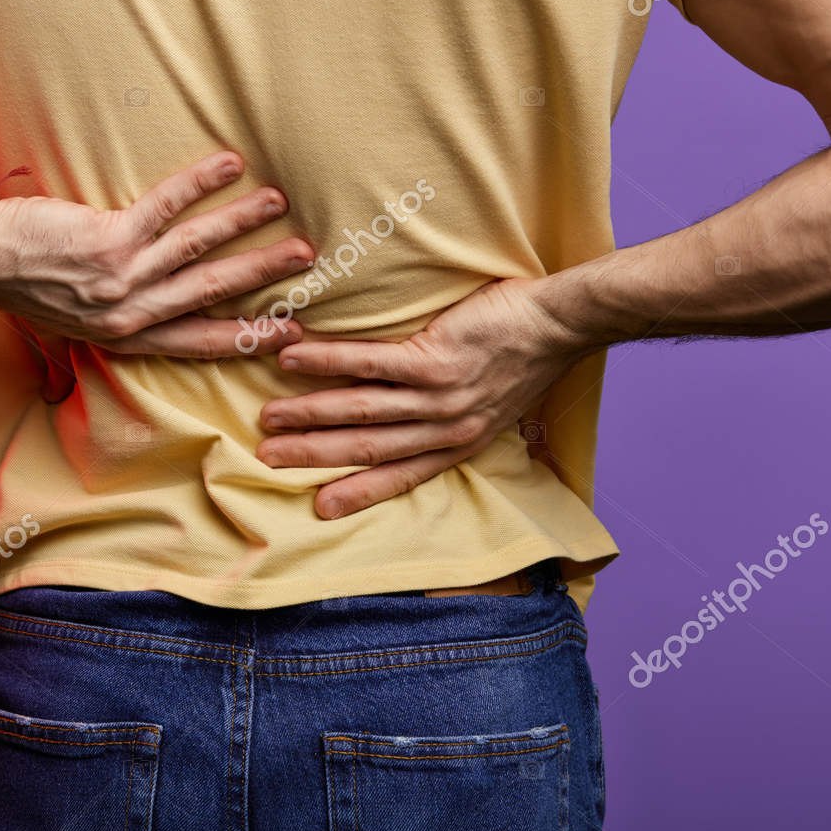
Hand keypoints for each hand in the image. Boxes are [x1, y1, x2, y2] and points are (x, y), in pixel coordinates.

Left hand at [0, 152, 314, 356]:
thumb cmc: (22, 287)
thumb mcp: (70, 326)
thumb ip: (112, 327)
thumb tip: (141, 329)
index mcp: (126, 338)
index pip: (200, 340)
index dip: (248, 337)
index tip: (289, 334)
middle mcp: (129, 314)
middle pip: (211, 293)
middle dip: (263, 277)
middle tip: (307, 260)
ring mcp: (121, 278)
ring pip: (197, 249)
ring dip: (243, 224)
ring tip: (280, 204)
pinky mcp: (108, 239)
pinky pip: (165, 207)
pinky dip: (200, 185)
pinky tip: (230, 167)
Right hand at [256, 277, 589, 516]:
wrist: (561, 322)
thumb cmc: (528, 354)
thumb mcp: (497, 406)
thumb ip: (457, 418)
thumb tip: (425, 422)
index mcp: (460, 442)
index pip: (401, 475)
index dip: (358, 492)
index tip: (321, 508)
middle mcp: (447, 428)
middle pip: (368, 447)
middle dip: (314, 457)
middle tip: (269, 459)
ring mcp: (441, 396)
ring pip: (362, 410)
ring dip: (310, 415)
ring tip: (271, 418)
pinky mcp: (436, 358)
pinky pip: (370, 363)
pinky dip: (328, 362)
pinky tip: (294, 359)